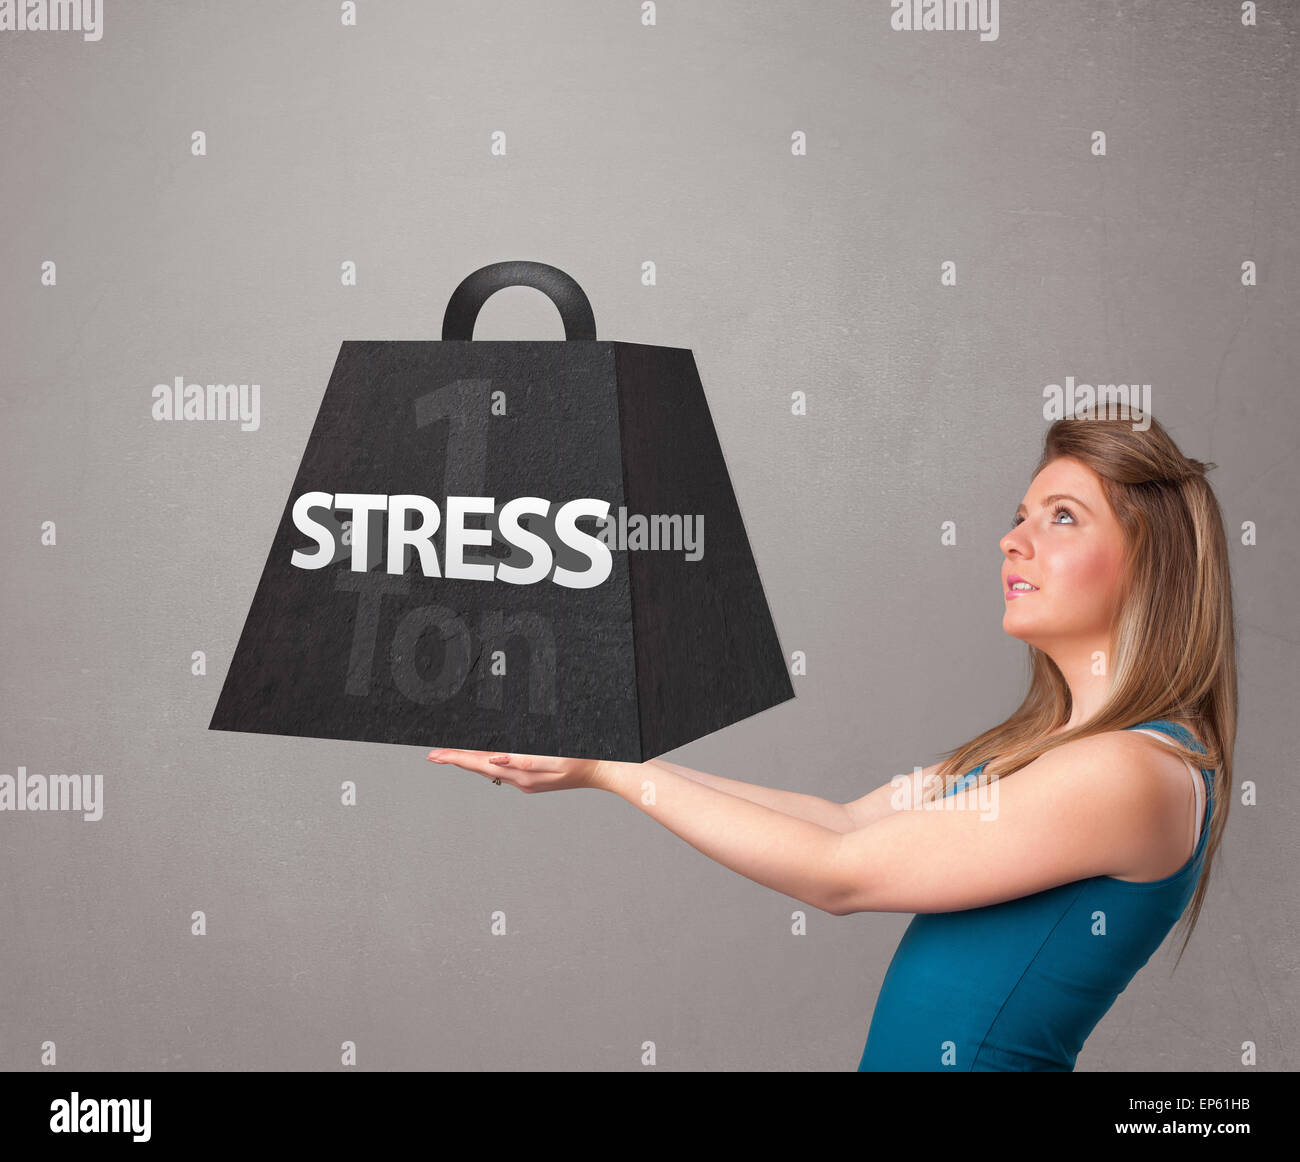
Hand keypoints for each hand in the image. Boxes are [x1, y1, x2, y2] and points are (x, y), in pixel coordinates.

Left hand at [426, 748, 613, 792]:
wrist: (602, 770)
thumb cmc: (582, 758)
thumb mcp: (553, 757)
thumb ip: (522, 760)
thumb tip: (494, 760)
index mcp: (522, 773)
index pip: (479, 763)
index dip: (456, 758)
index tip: (435, 756)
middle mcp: (520, 781)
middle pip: (479, 769)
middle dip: (457, 760)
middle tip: (435, 755)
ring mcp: (526, 782)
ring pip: (489, 771)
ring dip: (470, 763)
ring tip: (453, 756)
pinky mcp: (533, 780)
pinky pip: (503, 771)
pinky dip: (487, 764)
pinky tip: (484, 759)